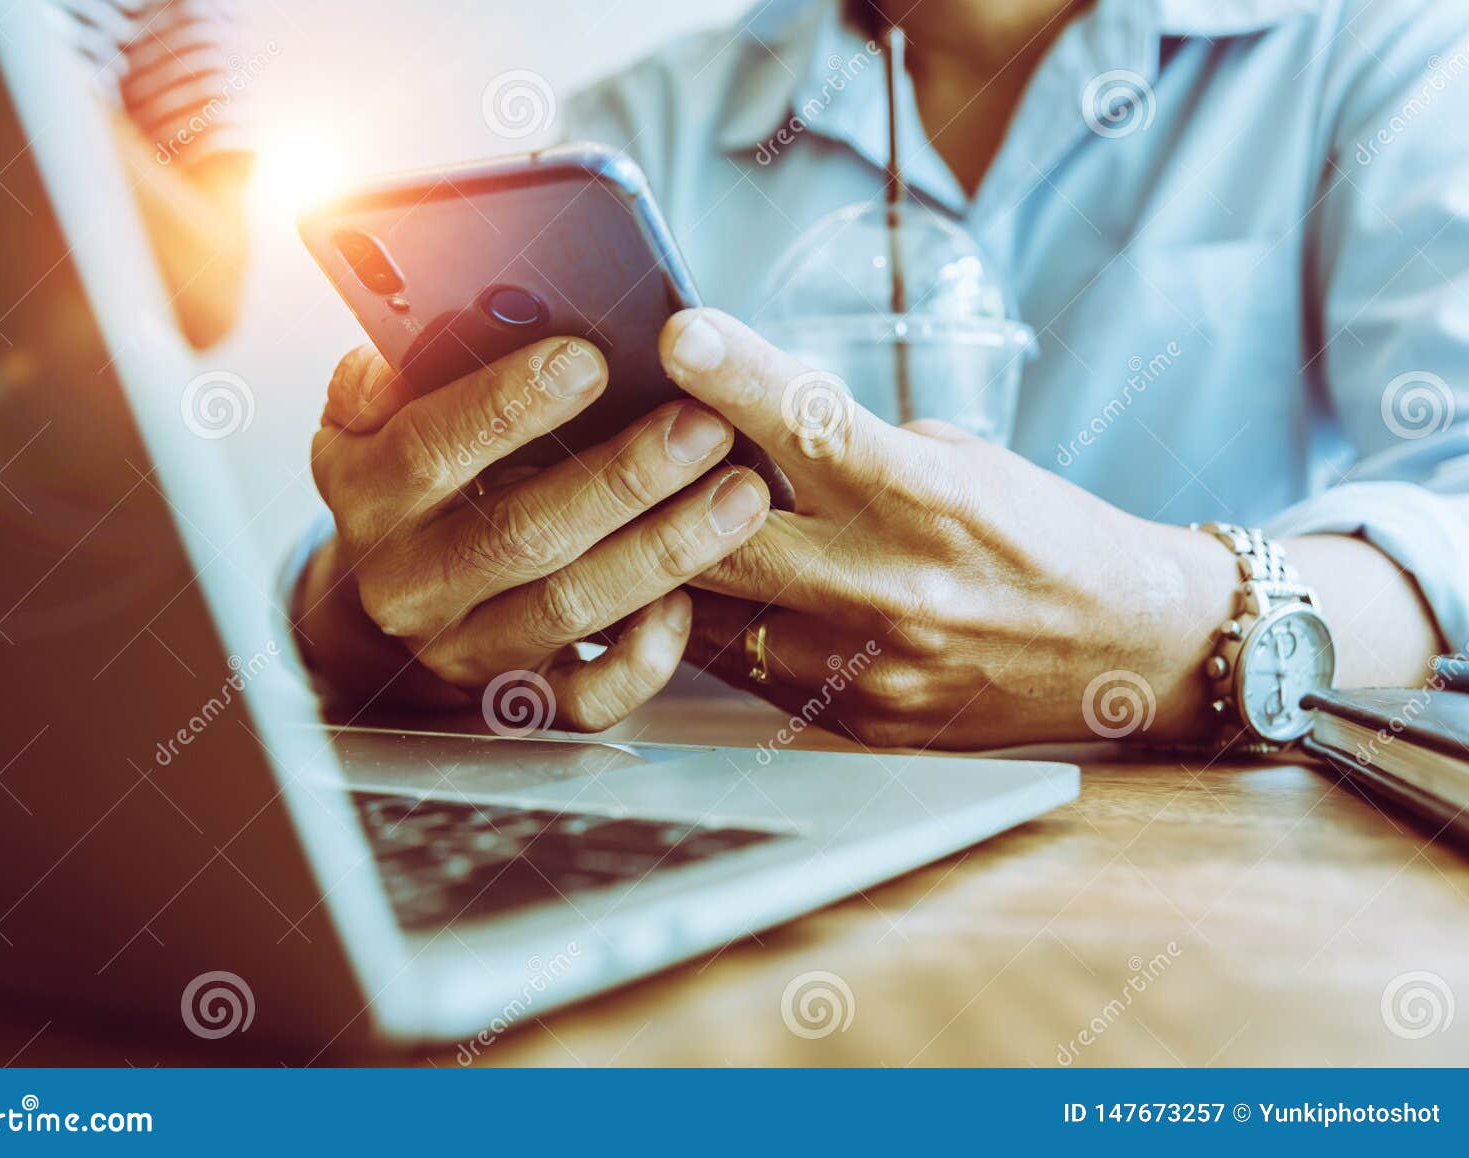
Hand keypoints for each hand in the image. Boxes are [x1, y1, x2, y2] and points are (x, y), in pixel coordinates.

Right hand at [298, 337, 771, 730]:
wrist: (391, 588)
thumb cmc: (414, 469)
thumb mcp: (383, 408)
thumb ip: (411, 362)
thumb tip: (464, 309)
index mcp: (363, 491)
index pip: (428, 449)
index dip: (507, 406)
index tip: (591, 360)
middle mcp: (403, 581)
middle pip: (517, 534)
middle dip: (621, 479)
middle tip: (703, 426)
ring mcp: (458, 648)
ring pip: (566, 608)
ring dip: (663, 550)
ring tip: (739, 493)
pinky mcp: (512, 699)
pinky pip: (585, 697)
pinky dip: (644, 653)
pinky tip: (692, 600)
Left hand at [657, 309, 1238, 749]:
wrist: (1128, 646)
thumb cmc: (1043, 535)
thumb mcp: (960, 461)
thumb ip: (854, 448)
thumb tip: (748, 421)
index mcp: (930, 498)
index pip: (817, 427)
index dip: (740, 377)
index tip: (680, 332)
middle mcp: (894, 588)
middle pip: (723, 540)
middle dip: (661, 493)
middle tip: (623, 453)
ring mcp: (871, 667)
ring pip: (712, 619)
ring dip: (678, 570)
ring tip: (656, 530)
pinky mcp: (860, 722)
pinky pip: (748, 672)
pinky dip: (724, 628)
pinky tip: (726, 598)